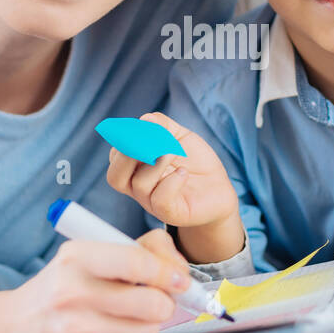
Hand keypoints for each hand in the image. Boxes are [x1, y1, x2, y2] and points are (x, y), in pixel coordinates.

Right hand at [0, 229, 191, 332]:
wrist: (14, 322)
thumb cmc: (63, 284)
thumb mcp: (87, 256)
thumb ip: (135, 251)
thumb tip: (179, 272)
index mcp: (78, 256)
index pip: (138, 261)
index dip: (169, 272)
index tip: (182, 280)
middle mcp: (73, 289)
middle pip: (152, 303)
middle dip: (165, 303)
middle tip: (158, 300)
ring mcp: (75, 325)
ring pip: (147, 331)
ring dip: (150, 325)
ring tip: (133, 316)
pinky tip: (115, 332)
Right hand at [105, 113, 242, 263]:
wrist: (219, 188)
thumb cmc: (194, 162)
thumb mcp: (179, 137)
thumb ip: (161, 125)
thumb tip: (145, 120)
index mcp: (136, 167)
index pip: (115, 156)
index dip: (124, 139)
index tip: (143, 127)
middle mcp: (139, 187)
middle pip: (115, 177)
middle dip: (126, 155)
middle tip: (147, 140)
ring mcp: (153, 202)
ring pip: (140, 184)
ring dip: (156, 163)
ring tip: (172, 152)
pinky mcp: (171, 212)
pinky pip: (161, 200)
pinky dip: (171, 182)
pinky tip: (183, 173)